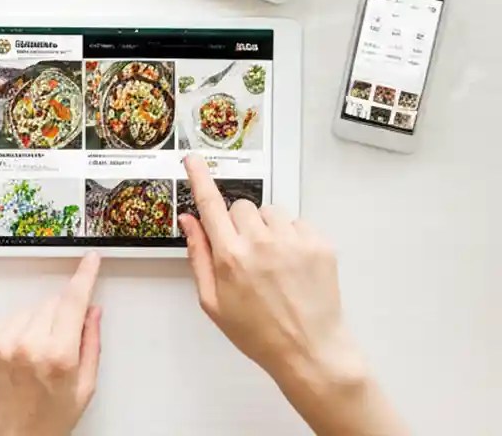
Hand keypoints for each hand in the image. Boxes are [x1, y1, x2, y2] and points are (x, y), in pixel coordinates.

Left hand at [0, 254, 101, 435]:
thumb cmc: (48, 421)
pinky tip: (22, 355)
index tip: (90, 260)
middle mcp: (29, 345)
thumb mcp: (84, 387)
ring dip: (39, 322)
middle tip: (63, 342)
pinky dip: (19, 330)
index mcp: (59, 355)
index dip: (85, 276)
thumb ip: (91, 344)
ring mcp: (3, 343)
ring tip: (39, 356)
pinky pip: (9, 320)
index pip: (74, 301)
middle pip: (52, 303)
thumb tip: (93, 311)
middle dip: (63, 313)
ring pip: (30, 309)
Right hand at [178, 155, 405, 435]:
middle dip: (238, 223)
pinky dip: (292, 236)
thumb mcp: (212, 301)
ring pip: (270, 212)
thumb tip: (189, 221)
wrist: (310, 350)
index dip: (199, 177)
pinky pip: (298, 222)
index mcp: (230, 256)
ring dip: (266, 228)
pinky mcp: (319, 244)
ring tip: (273, 261)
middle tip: (245, 252)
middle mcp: (261, 242)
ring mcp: (293, 241)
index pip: (209, 204)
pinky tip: (292, 264)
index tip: (193, 160)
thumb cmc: (258, 332)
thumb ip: (198, 256)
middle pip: (240, 206)